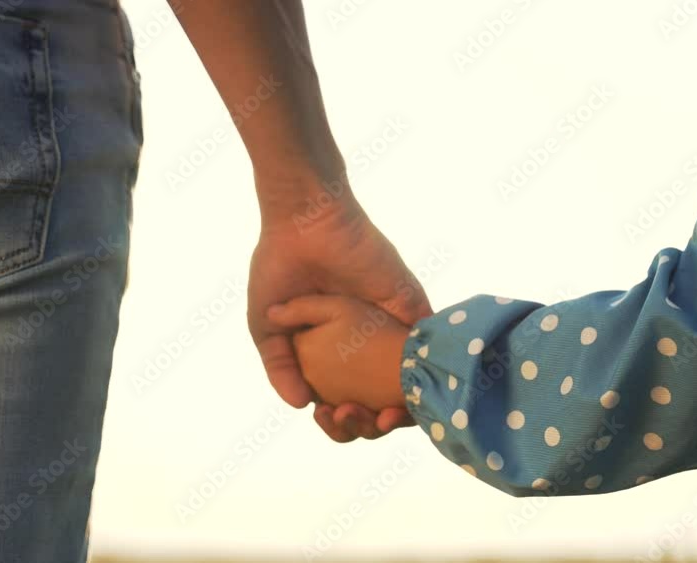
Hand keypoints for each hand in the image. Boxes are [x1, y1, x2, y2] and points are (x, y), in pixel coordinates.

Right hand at [247, 179, 431, 440]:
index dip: (340, 418)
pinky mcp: (410, 305)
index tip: (327, 416)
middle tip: (348, 416)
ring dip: (401, 410)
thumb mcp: (267, 327)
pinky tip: (408, 394)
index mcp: (333, 348)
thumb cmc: (279, 266)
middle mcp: (365, 341)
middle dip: (370, 423)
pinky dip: (426, 377)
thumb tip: (301, 406)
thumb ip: (280, 367)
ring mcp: (390, 326)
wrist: (302, 222)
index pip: (346, 397)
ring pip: (410, 382)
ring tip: (378, 418)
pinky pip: (429, 347)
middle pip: (380, 398)